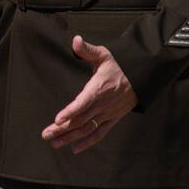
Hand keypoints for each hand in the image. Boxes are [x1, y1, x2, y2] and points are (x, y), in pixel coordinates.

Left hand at [41, 36, 137, 153]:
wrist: (142, 78)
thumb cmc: (119, 65)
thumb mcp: (105, 54)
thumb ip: (88, 50)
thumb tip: (76, 40)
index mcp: (99, 88)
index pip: (84, 102)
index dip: (71, 111)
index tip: (58, 119)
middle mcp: (103, 104)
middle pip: (81, 119)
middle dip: (63, 129)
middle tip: (46, 135)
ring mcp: (108, 114)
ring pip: (88, 129)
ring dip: (70, 137)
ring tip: (54, 143)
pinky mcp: (112, 119)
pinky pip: (99, 133)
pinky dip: (87, 142)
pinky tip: (74, 148)